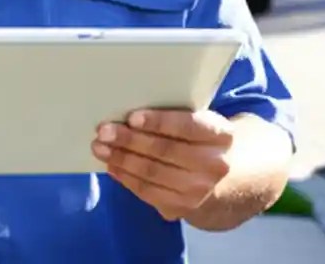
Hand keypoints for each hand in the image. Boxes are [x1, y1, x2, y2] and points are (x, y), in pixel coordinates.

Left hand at [91, 109, 234, 220]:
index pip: (188, 126)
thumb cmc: (202, 142)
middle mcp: (215, 165)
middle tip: (104, 130)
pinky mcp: (182, 208)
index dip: (159, 122)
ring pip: (152, 172)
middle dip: (129, 140)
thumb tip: (129, 115)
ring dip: (121, 158)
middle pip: (165, 150)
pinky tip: (112, 165)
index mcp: (221, 135)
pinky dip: (125, 177)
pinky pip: (146, 191)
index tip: (132, 117)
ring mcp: (199, 190)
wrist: (225, 182)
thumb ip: (176, 116)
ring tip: (100, 147)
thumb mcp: (202, 124)